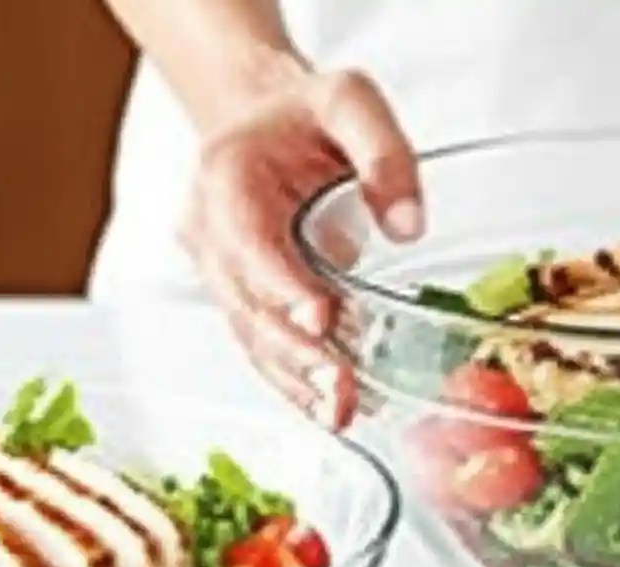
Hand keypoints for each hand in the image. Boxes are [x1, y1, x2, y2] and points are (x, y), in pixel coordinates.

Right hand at [179, 68, 421, 429]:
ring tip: (342, 413)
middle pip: (247, 303)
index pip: (248, 239)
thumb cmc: (303, 115)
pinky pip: (263, 347)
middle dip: (295, 353)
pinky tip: (331, 408)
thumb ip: (382, 151)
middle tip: (341, 390)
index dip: (280, 284)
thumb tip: (408, 224)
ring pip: (252, 337)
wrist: (263, 124)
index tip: (319, 318)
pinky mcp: (244, 301)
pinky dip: (296, 381)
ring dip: (296, 381)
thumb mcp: (350, 100)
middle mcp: (211, 232)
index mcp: (227, 177)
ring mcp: (223, 273)